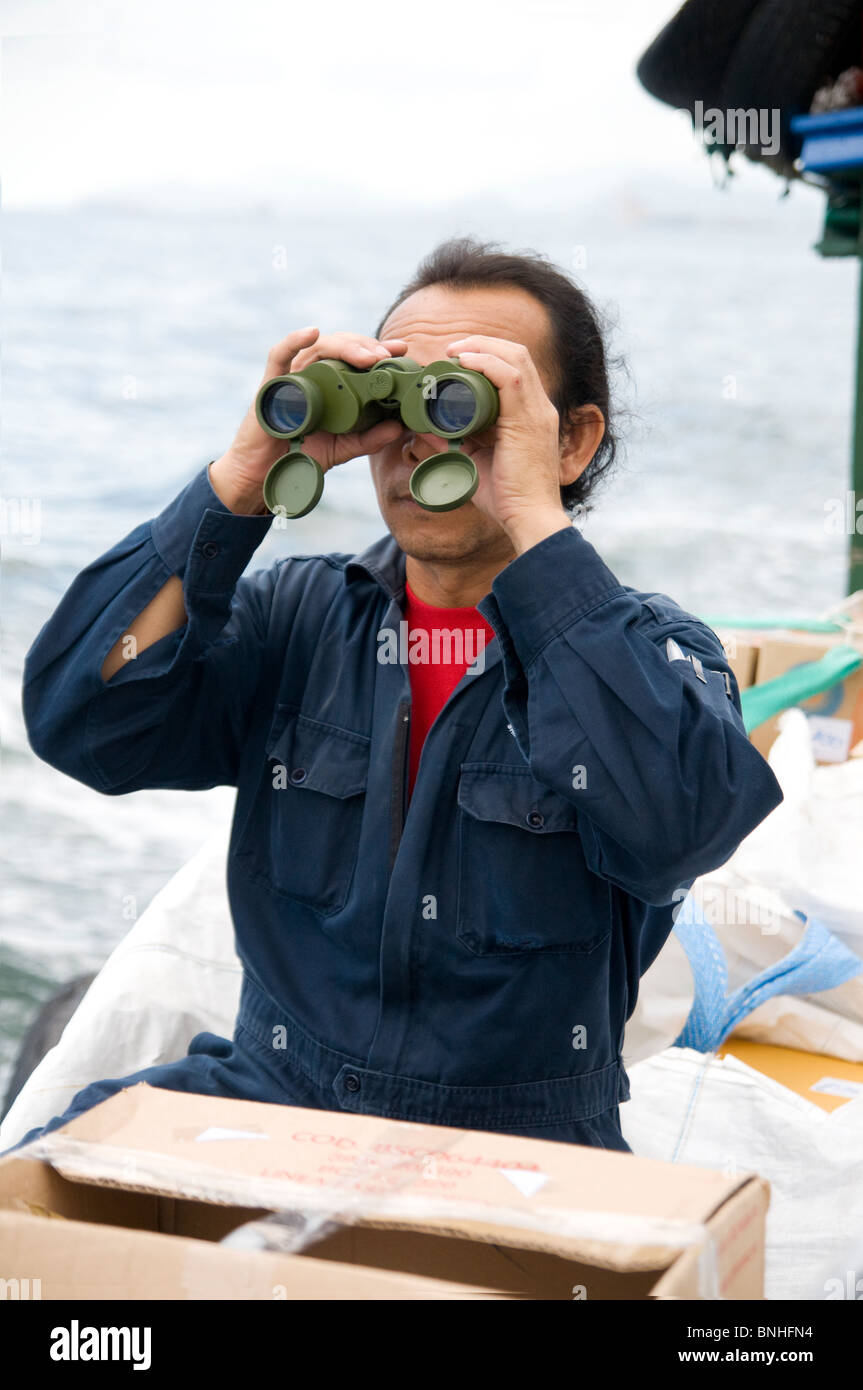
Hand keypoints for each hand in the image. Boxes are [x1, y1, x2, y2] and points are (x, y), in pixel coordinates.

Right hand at [209, 327, 409, 513]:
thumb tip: (398, 427)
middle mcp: (312, 375)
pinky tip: (312, 332)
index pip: (355, 358)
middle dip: (366, 346)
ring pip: (318, 347)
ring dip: (345, 346)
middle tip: (386, 356)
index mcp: (330, 385)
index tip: (401, 351)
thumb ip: (368, 439)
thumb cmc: (300, 456)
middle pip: (340, 346)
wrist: (266, 475)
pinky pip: (280, 355)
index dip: (377, 350)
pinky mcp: (272, 386)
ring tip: (366, 355)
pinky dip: (294, 340)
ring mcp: (292, 377)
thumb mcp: (342, 448)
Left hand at [444, 334, 573, 552]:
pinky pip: (510, 377)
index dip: (487, 355)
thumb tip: (423, 429)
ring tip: (454, 351)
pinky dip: (486, 362)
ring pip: (515, 358)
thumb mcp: (474, 463)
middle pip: (516, 354)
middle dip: (483, 343)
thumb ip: (452, 443)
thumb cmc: (507, 498)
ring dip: (482, 347)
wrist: (529, 519)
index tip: (456, 358)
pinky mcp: (529, 421)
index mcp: (531, 415)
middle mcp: (540, 407)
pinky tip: (465, 361)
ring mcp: (538, 412)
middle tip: (451, 349)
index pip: (515, 368)